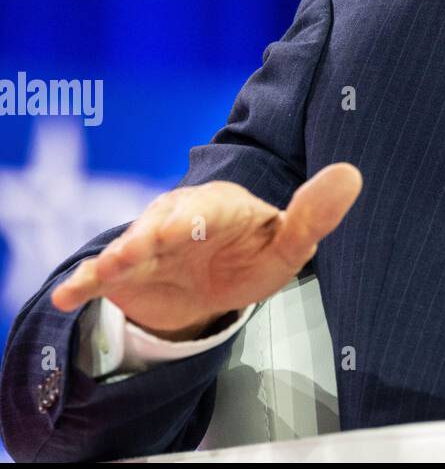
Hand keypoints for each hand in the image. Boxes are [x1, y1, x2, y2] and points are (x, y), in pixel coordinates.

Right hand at [50, 163, 362, 338]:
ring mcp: (148, 244)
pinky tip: (69, 295)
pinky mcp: (124, 272)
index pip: (214, 210)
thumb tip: (352, 173)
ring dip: (121, 255)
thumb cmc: (251, 256)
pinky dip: (86, 282)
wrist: (210, 284)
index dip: (200, 218)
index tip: (187, 226)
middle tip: (145, 243)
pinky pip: (102, 276)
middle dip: (154, 232)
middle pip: (165, 222)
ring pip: (132, 245)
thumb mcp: (288, 244)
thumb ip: (315, 215)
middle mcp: (180, 217)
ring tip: (110, 266)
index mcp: (222, 207)